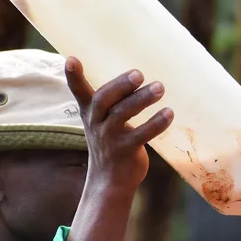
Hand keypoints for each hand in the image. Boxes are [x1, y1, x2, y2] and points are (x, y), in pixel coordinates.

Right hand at [63, 57, 173, 240]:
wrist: (110, 180)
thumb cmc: (111, 142)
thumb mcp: (105, 120)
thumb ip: (113, 99)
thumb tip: (132, 73)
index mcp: (90, 112)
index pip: (79, 91)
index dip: (74, 76)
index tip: (71, 59)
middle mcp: (96, 123)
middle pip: (104, 100)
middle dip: (121, 85)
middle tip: (139, 73)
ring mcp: (109, 138)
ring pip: (122, 115)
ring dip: (142, 99)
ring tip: (160, 87)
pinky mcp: (125, 151)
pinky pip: (141, 135)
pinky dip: (156, 123)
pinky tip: (170, 113)